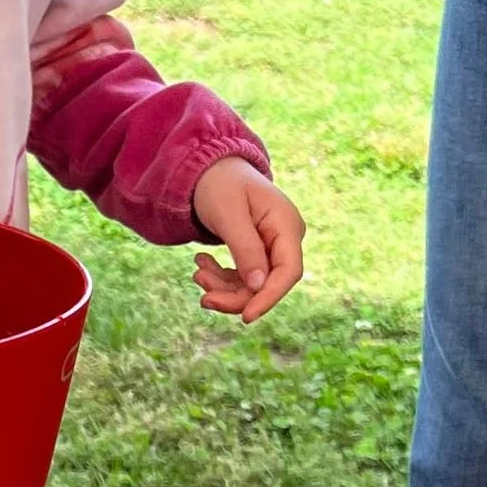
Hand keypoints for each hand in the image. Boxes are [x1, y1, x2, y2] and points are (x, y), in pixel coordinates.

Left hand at [191, 161, 305, 320]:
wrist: (210, 169)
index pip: (289, 271)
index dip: (269, 297)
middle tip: (204, 298)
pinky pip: (242, 277)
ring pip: (252, 285)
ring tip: (197, 273)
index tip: (245, 317)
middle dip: (236, 296)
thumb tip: (258, 286)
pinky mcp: (257, 253)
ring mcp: (272, 247)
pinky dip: (221, 278)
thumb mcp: (229, 214)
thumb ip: (245, 248)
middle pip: (268, 283)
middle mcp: (285, 238)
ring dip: (223, 287)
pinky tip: (201, 265)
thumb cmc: (221, 184)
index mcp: (287, 224)